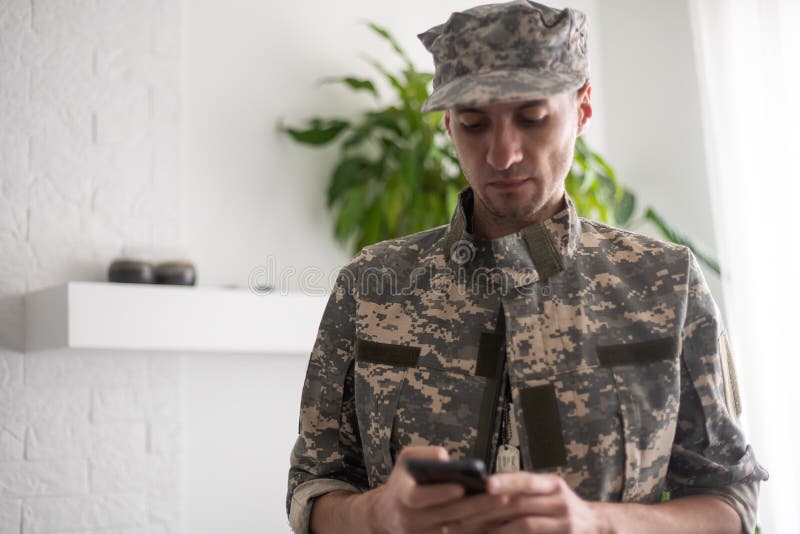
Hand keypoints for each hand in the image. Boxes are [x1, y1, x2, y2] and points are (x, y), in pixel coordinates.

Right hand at [359, 446, 505, 533]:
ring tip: (502, 503)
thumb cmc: (402, 481)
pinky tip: (496, 517)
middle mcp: (410, 520)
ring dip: (480, 517)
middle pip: (445, 515)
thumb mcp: (405, 460)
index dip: (439, 493)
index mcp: (402, 496)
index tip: (461, 487)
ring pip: (455, 528)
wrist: (388, 515)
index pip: (418, 498)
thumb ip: (424, 454)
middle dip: (473, 505)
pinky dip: (476, 526)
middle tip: (498, 496)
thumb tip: (445, 458)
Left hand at [460, 472, 612, 533]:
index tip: (485, 484)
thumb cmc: (562, 510)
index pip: (526, 479)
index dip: (506, 480)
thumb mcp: (549, 494)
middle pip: (519, 502)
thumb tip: (483, 490)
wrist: (598, 528)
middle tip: (461, 513)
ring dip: (494, 527)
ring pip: (523, 522)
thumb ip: (523, 492)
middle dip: (487, 508)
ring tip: (470, 528)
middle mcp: (559, 498)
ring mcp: (564, 519)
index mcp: (551, 483)